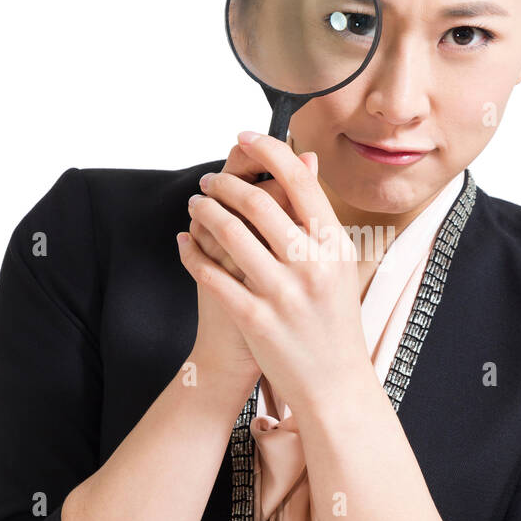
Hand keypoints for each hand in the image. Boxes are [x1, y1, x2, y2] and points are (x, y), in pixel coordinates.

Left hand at [176, 139, 317, 386]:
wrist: (334, 383)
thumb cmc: (333, 319)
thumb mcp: (337, 265)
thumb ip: (316, 216)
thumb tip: (304, 160)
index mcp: (334, 245)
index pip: (299, 180)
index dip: (268, 150)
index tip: (245, 137)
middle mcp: (311, 264)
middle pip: (257, 201)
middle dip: (223, 182)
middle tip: (209, 179)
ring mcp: (282, 292)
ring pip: (229, 232)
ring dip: (203, 211)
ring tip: (196, 204)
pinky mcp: (255, 317)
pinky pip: (211, 273)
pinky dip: (191, 253)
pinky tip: (183, 243)